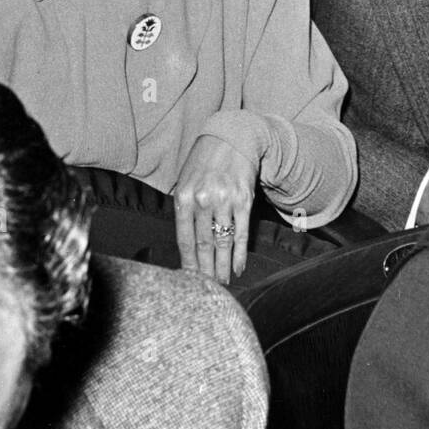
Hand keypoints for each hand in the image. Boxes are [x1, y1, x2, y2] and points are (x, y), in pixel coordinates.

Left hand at [172, 135, 258, 283]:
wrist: (232, 137)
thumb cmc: (204, 161)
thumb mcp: (185, 181)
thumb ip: (184, 209)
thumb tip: (186, 245)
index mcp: (184, 197)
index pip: (184, 240)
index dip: (188, 264)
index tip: (189, 282)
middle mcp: (203, 200)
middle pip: (204, 245)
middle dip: (205, 271)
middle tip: (207, 291)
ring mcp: (225, 201)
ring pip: (223, 243)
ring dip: (222, 267)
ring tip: (222, 284)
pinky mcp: (244, 200)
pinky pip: (241, 233)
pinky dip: (239, 254)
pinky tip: (237, 268)